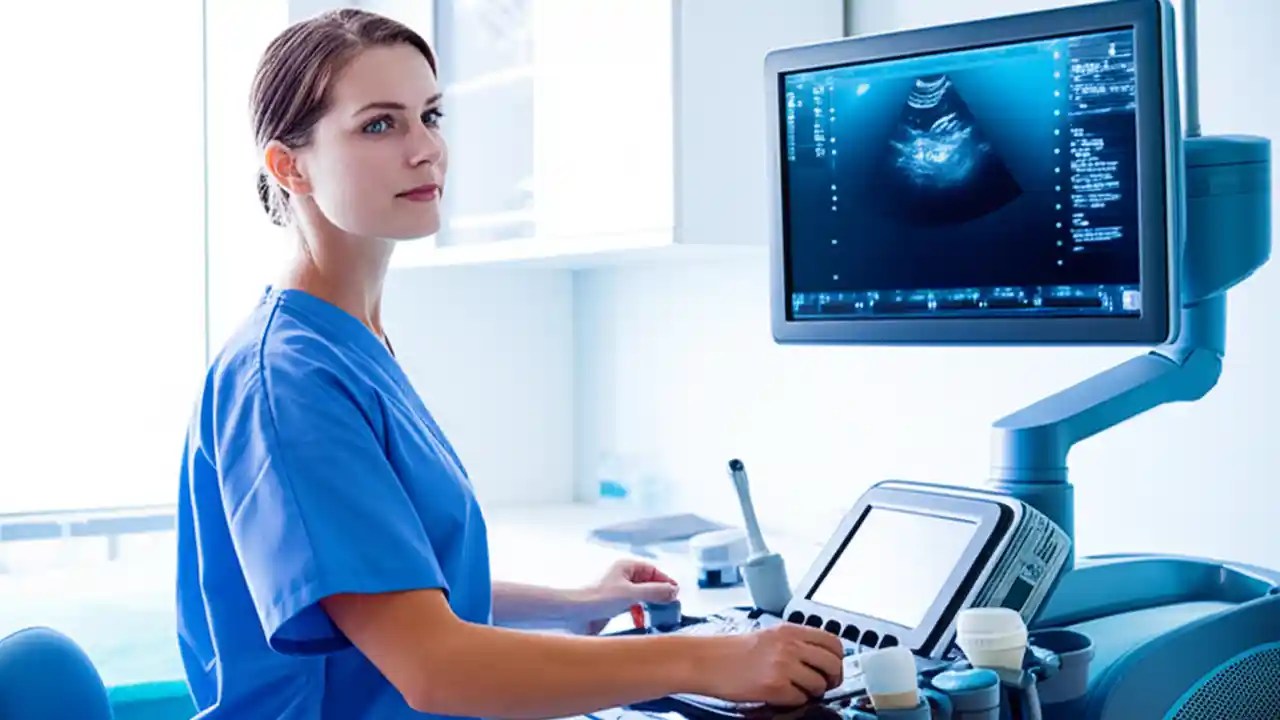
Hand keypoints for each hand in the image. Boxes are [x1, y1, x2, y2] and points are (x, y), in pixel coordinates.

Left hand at [571, 559, 679, 634]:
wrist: (573, 613)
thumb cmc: (598, 598)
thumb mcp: (631, 594)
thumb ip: (655, 592)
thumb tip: (674, 591)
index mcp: (626, 567)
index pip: (652, 570)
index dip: (665, 581)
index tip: (676, 594)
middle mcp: (622, 576)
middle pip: (647, 583)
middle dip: (659, 594)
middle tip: (670, 607)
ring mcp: (617, 591)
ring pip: (640, 596)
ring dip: (649, 605)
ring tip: (659, 616)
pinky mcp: (612, 605)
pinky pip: (631, 606)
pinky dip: (639, 612)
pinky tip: (641, 621)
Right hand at [702, 624, 844, 707]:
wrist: (707, 661)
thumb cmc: (733, 651)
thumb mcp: (769, 636)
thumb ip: (796, 642)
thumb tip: (821, 659)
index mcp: (790, 630)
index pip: (833, 642)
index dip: (837, 659)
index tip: (831, 668)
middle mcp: (790, 645)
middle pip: (833, 664)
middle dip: (831, 679)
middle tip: (822, 684)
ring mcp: (783, 666)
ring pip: (819, 684)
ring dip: (811, 691)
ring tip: (795, 689)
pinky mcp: (775, 687)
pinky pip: (800, 699)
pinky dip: (794, 701)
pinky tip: (780, 695)